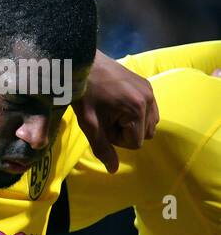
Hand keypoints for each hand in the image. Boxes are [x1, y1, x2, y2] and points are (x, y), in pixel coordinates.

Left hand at [74, 50, 159, 172]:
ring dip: (132, 124)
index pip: (135, 144)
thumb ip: (102, 148)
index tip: (102, 124)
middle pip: (145, 135)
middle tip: (106, 118)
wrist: (83, 63)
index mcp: (138, 110)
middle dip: (125, 133)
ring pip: (149, 124)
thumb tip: (114, 170)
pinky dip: (136, 114)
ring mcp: (151, 91)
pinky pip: (149, 110)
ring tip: (112, 111)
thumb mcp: (89, 124)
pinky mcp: (148, 84)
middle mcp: (149, 100)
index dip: (116, 140)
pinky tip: (118, 103)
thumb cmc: (83, 94)